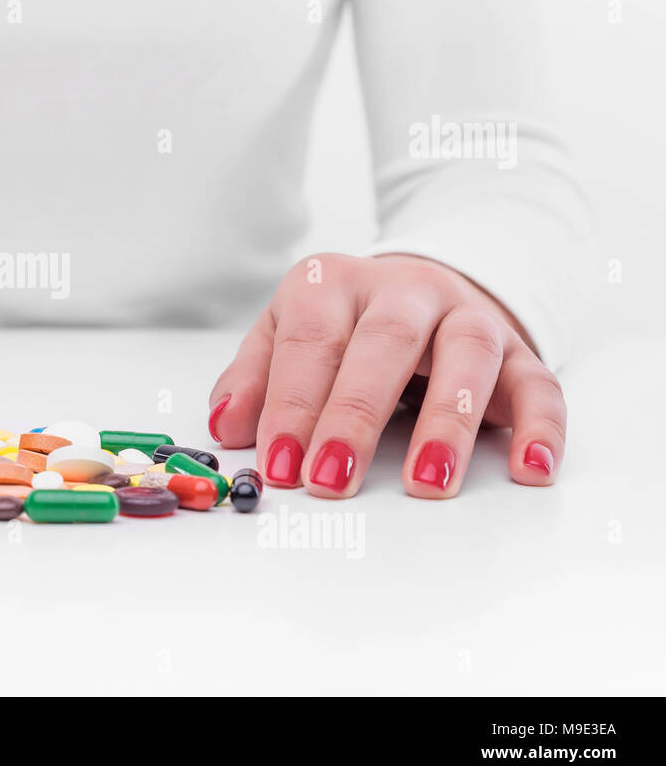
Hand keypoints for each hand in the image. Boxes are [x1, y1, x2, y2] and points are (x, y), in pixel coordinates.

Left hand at [208, 253, 564, 498]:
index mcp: (332, 282)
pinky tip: (528, 469)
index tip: (280, 467)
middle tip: (333, 481)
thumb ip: (253, 378)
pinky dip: (540, 427)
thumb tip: (225, 427)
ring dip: (448, 421)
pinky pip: (540, 383)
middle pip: (384, 342)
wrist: (421, 289)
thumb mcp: (284, 335)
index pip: (309, 341)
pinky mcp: (520, 351)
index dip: (292, 405)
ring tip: (428, 483)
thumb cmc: (340, 327)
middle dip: (355, 415)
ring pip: (467, 353)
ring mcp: (467, 315)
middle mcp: (404, 289)